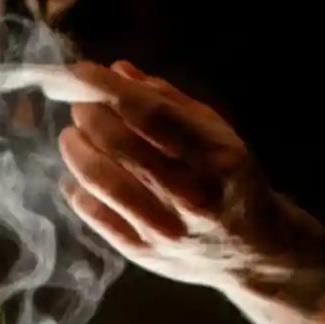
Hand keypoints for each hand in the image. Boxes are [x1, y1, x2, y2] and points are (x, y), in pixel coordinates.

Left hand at [59, 61, 280, 288]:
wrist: (251, 250)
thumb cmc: (231, 180)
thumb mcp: (217, 133)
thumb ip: (169, 101)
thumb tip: (118, 71)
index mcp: (214, 157)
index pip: (149, 113)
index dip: (107, 88)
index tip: (81, 71)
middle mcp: (188, 194)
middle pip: (118, 144)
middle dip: (88, 115)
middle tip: (80, 106)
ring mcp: (162, 227)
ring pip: (99, 179)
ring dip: (75, 149)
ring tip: (73, 135)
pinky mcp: (141, 252)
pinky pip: (93, 213)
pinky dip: (77, 187)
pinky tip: (78, 175)